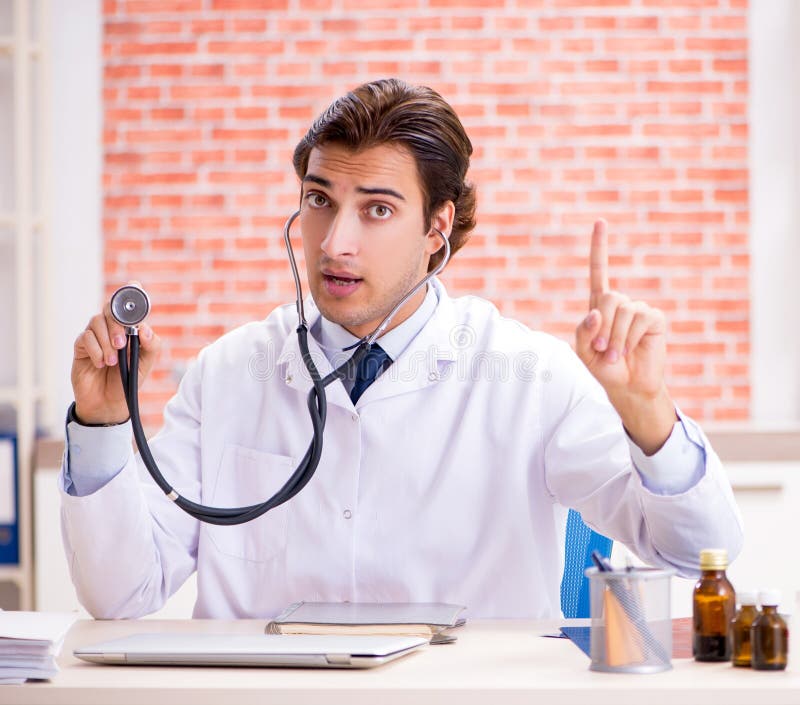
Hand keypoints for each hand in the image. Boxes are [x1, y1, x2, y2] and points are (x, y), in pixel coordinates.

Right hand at [71, 281, 160, 424]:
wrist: (110, 403)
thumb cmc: (128, 381)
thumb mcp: (146, 364)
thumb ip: (151, 345)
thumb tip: (144, 329)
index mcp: (129, 329)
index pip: (128, 307)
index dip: (131, 293)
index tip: (135, 285)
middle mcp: (111, 329)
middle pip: (110, 310)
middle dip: (117, 325)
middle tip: (122, 344)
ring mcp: (95, 336)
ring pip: (96, 323)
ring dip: (106, 341)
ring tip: (113, 361)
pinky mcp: (80, 347)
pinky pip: (84, 338)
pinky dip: (95, 350)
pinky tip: (101, 363)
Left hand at [575, 220, 676, 453]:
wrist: (627, 386)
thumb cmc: (603, 368)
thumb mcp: (583, 352)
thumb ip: (583, 331)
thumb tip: (595, 311)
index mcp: (599, 306)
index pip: (600, 271)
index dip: (600, 248)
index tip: (600, 222)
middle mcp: (620, 303)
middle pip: (608, 298)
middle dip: (602, 327)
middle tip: (601, 349)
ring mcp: (638, 310)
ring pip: (622, 310)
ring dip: (614, 337)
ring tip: (615, 354)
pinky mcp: (654, 319)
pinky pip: (639, 319)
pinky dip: (629, 337)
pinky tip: (629, 350)